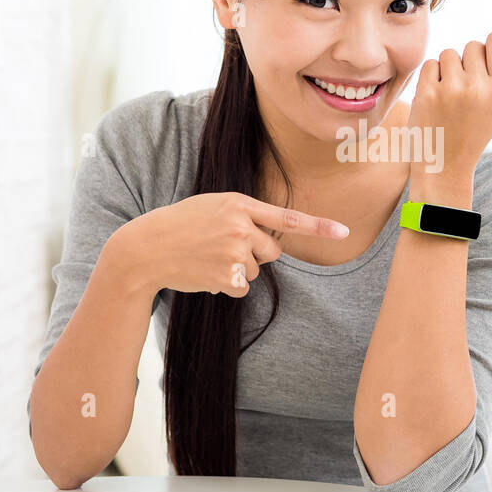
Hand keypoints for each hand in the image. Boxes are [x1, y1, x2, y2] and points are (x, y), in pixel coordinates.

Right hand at [111, 192, 349, 298]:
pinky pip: (242, 288)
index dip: (319, 226)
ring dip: (237, 270)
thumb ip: (243, 215)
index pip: (287, 217)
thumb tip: (268, 240)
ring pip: (256, 271)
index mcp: (238, 203)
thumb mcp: (212, 206)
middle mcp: (240, 226)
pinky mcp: (226, 276)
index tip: (344, 232)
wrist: (146, 248)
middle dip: (256, 254)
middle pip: (272, 252)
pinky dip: (227, 285)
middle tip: (225, 248)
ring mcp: (234, 252)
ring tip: (207, 258)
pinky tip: (205, 272)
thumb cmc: (180, 225)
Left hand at [407, 28, 491, 181]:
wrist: (446, 165)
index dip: (489, 47)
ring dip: (448, 68)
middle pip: (472, 46)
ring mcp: (451, 90)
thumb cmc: (474, 130)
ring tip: (450, 94)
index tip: (484, 65)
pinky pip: (430, 64)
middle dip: (468, 62)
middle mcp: (478, 88)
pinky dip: (431, 77)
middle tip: (465, 89)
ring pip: (449, 53)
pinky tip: (435, 97)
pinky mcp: (426, 93)